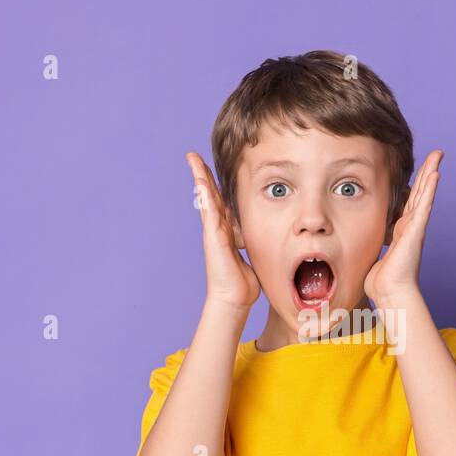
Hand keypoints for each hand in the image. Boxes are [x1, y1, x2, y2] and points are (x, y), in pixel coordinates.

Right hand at [186, 151, 259, 312]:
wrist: (233, 299)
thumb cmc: (242, 283)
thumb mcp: (252, 256)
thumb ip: (252, 244)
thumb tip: (263, 239)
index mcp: (227, 232)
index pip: (221, 203)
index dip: (216, 186)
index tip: (212, 171)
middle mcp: (218, 229)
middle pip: (209, 195)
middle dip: (203, 175)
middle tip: (194, 157)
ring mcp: (213, 231)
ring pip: (205, 198)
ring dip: (199, 177)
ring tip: (192, 159)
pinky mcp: (213, 236)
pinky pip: (208, 210)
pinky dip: (204, 194)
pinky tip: (199, 179)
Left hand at [364, 149, 441, 305]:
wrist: (390, 293)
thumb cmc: (381, 281)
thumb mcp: (372, 254)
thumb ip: (370, 245)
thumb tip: (354, 243)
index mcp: (400, 230)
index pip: (408, 200)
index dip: (414, 184)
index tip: (416, 170)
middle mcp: (410, 226)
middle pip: (420, 192)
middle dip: (427, 172)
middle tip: (435, 154)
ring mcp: (415, 227)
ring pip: (425, 193)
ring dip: (432, 173)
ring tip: (438, 155)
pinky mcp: (416, 230)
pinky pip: (424, 205)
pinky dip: (430, 189)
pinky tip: (435, 174)